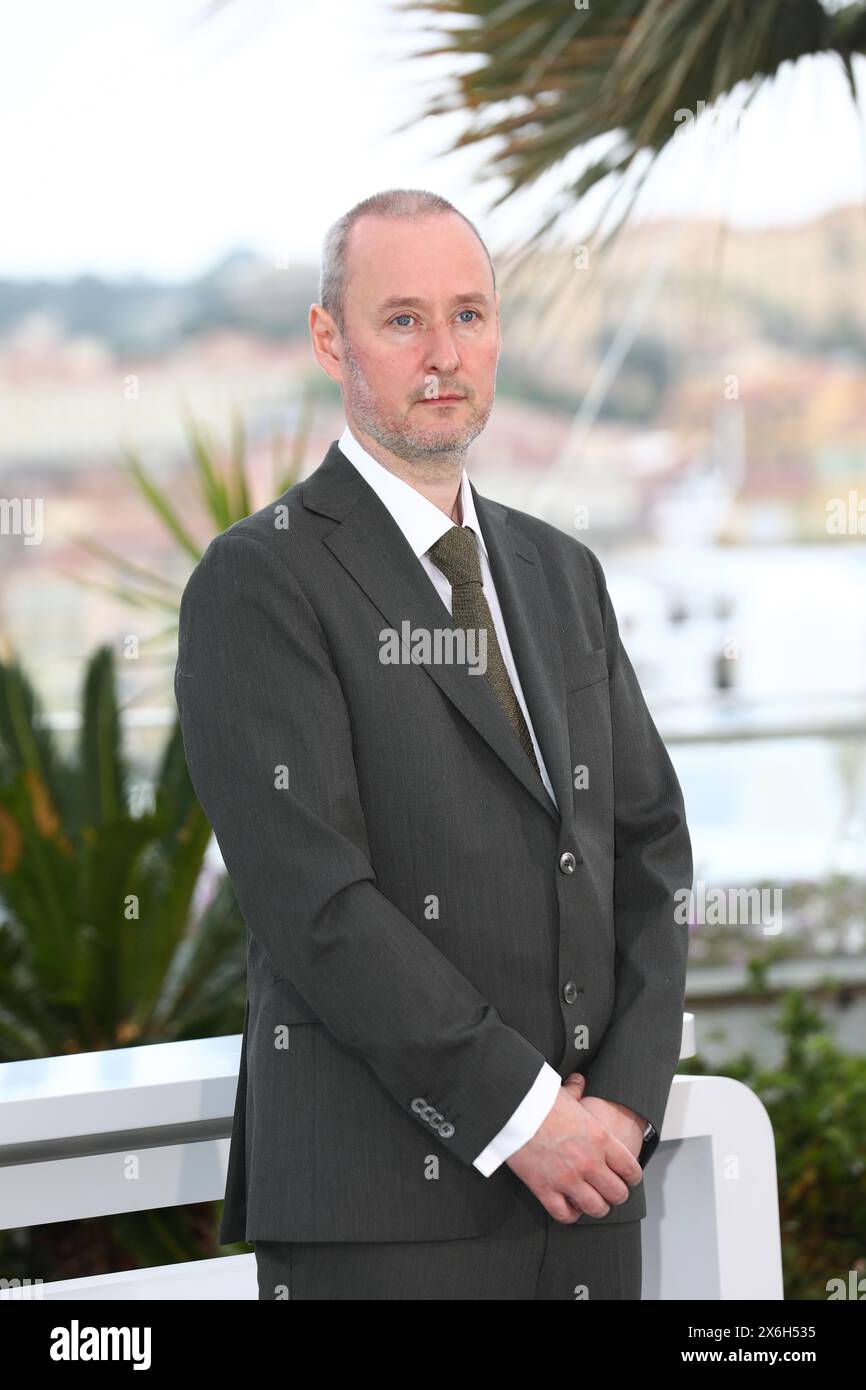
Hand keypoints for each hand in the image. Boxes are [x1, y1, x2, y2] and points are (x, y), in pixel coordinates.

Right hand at [505, 1070, 642, 1224]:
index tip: (628, 1178)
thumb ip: (576, 1091)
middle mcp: (589, 1162)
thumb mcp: (565, 1093)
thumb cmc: (540, 1099)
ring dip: (596, 1207)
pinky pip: (565, 1214)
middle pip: (617, 1193)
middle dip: (616, 1194)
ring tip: (592, 1201)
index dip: (632, 1177)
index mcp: (600, 1139)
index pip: (630, 1168)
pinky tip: (569, 1207)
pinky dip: (570, 1214)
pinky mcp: (544, 1189)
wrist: (513, 1108)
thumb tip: (579, 1080)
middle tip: (610, 1191)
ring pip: (595, 1208)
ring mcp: (567, 1178)